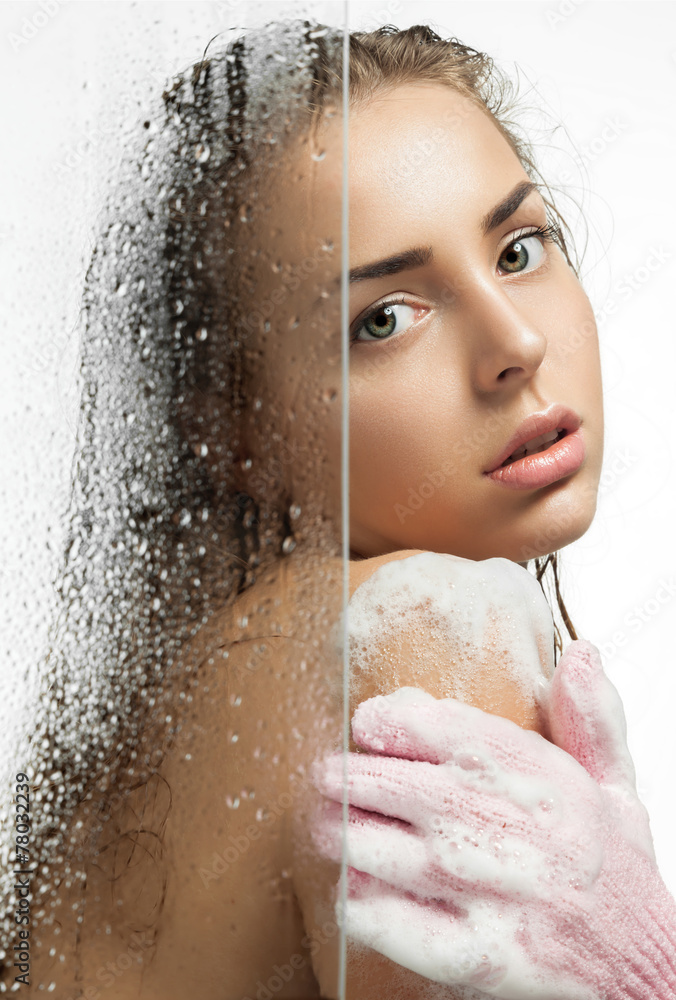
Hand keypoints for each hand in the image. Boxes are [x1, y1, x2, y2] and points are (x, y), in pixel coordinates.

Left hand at [312, 640, 675, 998]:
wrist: (644, 966)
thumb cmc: (612, 868)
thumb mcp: (613, 781)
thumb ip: (588, 716)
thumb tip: (579, 655)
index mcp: (521, 768)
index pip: (415, 721)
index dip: (378, 720)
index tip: (368, 727)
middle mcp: (488, 819)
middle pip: (372, 780)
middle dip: (340, 778)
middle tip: (331, 782)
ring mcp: (473, 887)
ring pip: (360, 843)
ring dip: (335, 833)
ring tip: (334, 829)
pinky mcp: (465, 954)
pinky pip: (375, 917)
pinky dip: (353, 899)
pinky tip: (357, 888)